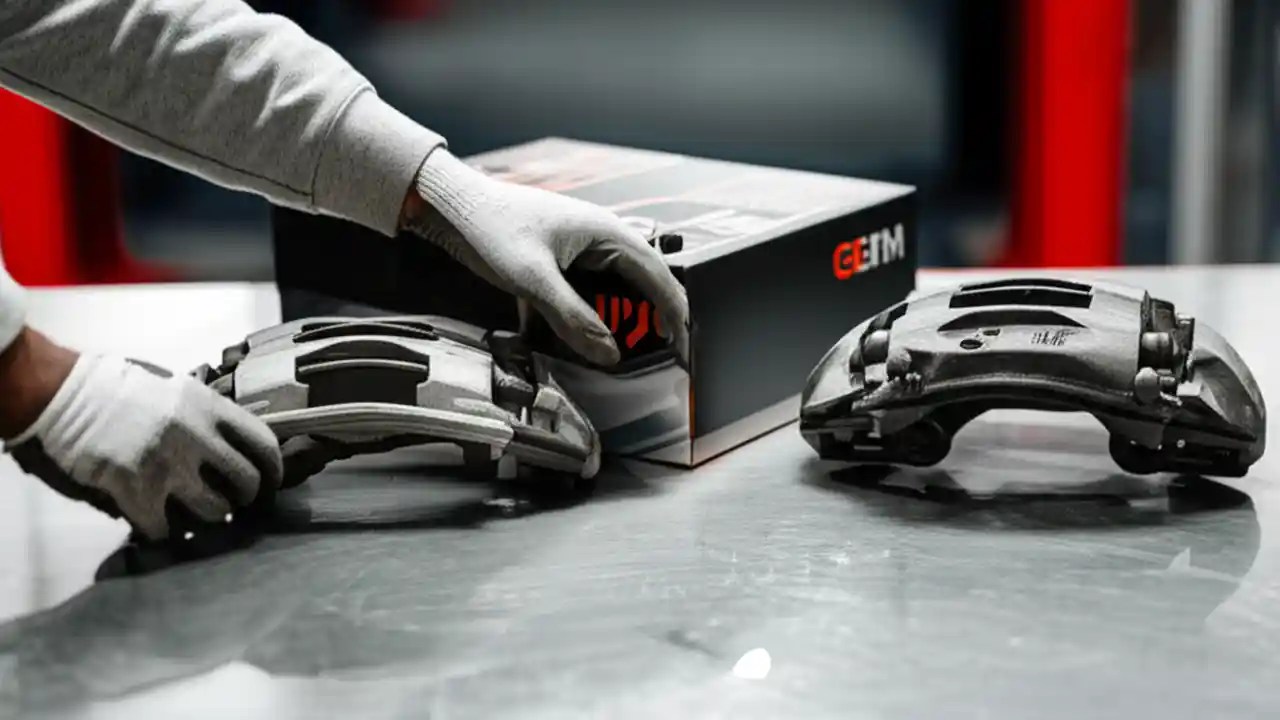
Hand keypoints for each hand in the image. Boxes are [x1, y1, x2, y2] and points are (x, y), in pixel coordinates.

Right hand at [2, 347, 282, 541]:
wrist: (66, 395)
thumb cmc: (122, 388)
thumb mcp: (179, 388)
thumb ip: (211, 415)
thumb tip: (240, 445)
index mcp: (209, 407)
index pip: (263, 443)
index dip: (275, 470)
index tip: (272, 482)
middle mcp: (195, 436)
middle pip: (247, 483)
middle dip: (248, 499)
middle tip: (238, 504)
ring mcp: (166, 465)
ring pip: (215, 511)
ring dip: (211, 518)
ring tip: (199, 513)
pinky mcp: (135, 491)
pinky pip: (166, 529)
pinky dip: (165, 532)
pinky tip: (160, 523)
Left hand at [401, 149, 689, 365]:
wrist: (449, 204)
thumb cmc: (490, 227)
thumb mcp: (532, 279)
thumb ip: (573, 319)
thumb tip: (610, 355)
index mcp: (608, 234)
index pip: (661, 278)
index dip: (676, 317)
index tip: (682, 350)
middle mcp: (603, 239)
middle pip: (643, 286)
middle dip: (649, 322)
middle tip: (656, 357)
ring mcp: (582, 249)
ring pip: (615, 292)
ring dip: (616, 322)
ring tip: (617, 351)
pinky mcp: (561, 261)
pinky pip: (587, 293)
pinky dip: (586, 316)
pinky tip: (573, 339)